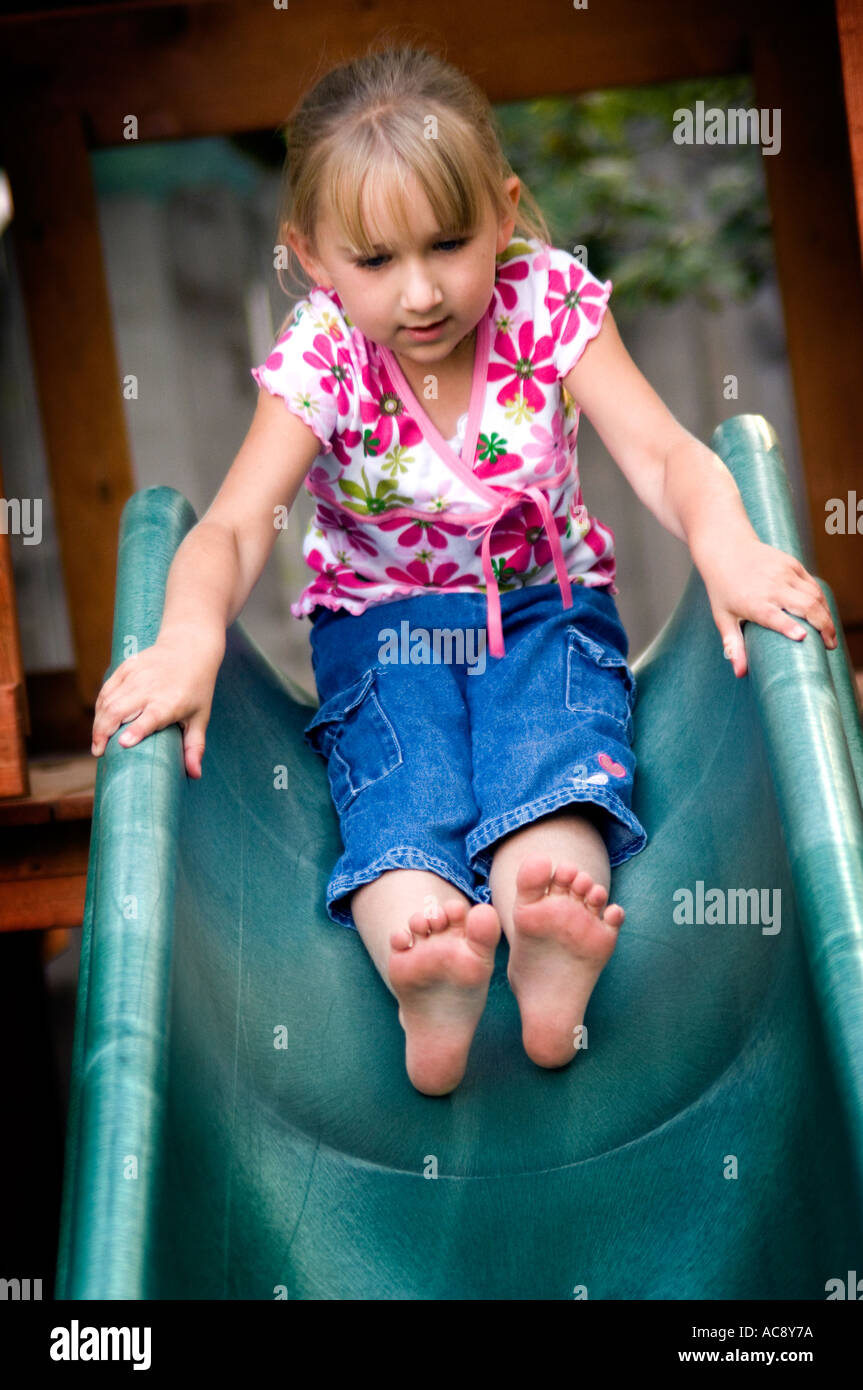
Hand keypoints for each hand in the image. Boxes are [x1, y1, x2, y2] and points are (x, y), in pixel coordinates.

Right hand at [91, 630, 224, 777]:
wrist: (190, 647)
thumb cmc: (197, 687)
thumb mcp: (200, 717)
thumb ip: (195, 746)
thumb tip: (195, 775)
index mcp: (170, 701)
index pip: (150, 717)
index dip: (136, 730)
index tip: (122, 744)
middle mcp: (150, 687)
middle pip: (119, 710)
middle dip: (103, 732)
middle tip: (99, 753)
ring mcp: (136, 675)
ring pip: (107, 701)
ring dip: (98, 723)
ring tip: (97, 742)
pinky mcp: (126, 667)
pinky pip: (106, 690)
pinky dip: (99, 707)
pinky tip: (99, 722)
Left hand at [697, 536, 837, 677]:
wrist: (727, 550)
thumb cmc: (723, 589)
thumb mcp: (723, 617)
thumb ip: (733, 645)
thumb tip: (740, 674)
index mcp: (753, 601)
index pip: (773, 615)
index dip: (788, 626)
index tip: (803, 638)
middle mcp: (771, 586)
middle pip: (805, 606)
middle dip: (822, 627)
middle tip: (829, 646)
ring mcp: (785, 573)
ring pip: (815, 595)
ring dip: (826, 616)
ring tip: (830, 635)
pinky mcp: (793, 565)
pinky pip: (813, 585)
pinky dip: (822, 601)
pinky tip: (824, 615)